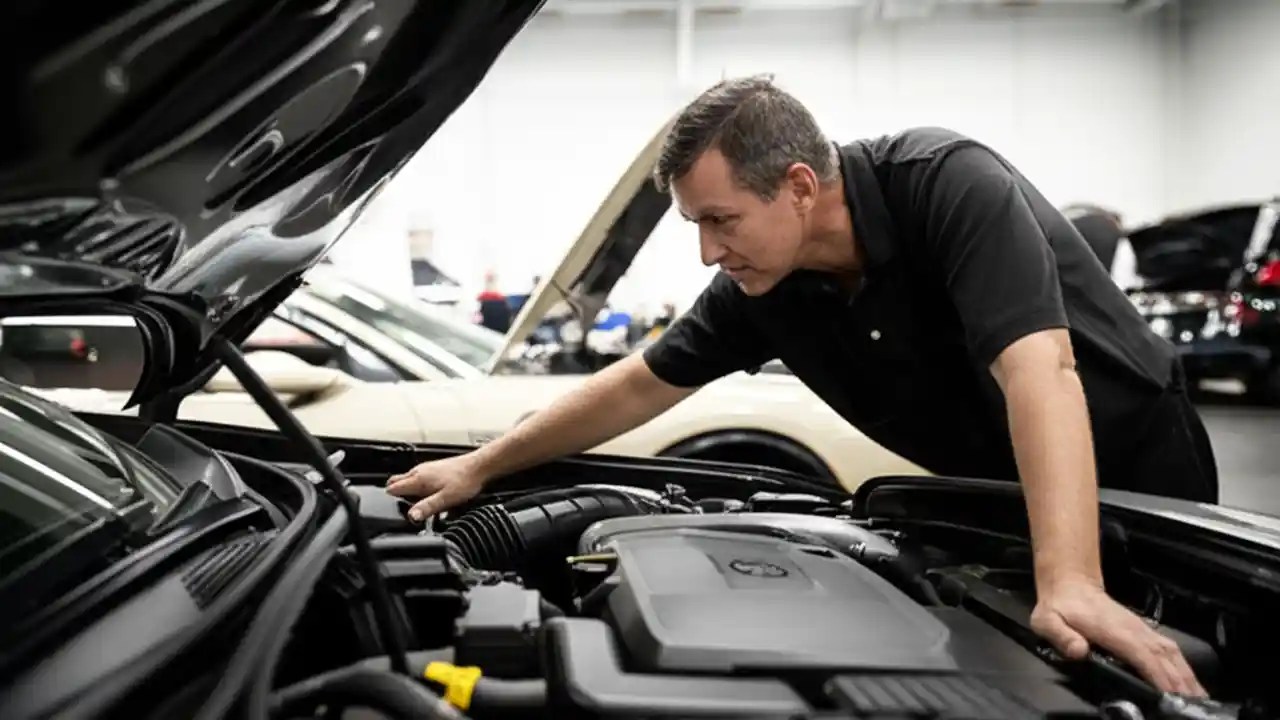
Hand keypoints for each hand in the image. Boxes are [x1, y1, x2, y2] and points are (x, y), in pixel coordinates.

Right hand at [385, 455, 486, 521]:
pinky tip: (429, 494)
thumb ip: (427, 507)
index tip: (393, 509)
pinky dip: (417, 486)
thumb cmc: (465, 481)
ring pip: (408, 479)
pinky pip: (418, 478)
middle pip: (397, 482)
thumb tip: (411, 516)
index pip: (393, 487)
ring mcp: (426, 469)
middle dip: (395, 493)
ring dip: (407, 490)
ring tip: (417, 504)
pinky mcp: (434, 469)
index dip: (390, 499)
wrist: (479, 467)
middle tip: (402, 508)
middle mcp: (419, 471)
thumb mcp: (446, 499)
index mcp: (418, 479)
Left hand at [1031, 577, 1205, 696]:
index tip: (1171, 696)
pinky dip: (1182, 667)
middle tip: (1194, 706)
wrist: (1071, 583)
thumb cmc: (1060, 606)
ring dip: (1187, 676)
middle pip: (1165, 659)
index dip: (1158, 676)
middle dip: (1181, 683)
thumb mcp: (1048, 621)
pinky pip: (1170, 651)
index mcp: (1114, 631)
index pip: (1143, 656)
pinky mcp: (1144, 632)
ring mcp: (1142, 630)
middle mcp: (1134, 630)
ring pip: (1173, 655)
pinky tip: (1189, 681)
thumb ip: (1061, 636)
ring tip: (1198, 699)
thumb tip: (1078, 651)